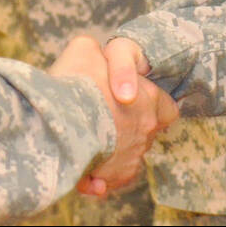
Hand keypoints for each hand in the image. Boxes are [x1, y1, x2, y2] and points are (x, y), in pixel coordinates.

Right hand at [50, 36, 176, 197]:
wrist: (58, 123)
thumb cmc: (74, 82)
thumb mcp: (84, 49)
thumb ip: (95, 52)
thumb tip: (93, 59)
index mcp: (149, 99)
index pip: (167, 106)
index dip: (151, 102)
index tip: (130, 100)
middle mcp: (146, 130)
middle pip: (144, 130)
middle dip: (124, 126)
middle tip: (98, 119)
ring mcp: (132, 156)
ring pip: (125, 154)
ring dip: (108, 151)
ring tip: (83, 143)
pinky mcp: (114, 177)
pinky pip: (109, 177)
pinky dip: (97, 174)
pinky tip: (82, 168)